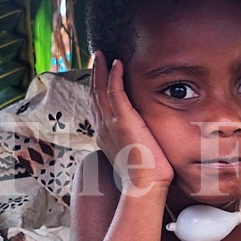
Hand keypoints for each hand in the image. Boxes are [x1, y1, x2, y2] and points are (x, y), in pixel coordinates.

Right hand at [91, 51, 172, 193]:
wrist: (145, 185)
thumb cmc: (145, 177)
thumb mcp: (136, 155)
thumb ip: (136, 143)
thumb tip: (145, 140)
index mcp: (105, 136)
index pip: (99, 107)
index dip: (98, 90)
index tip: (101, 76)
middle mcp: (103, 128)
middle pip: (95, 95)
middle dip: (96, 75)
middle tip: (97, 58)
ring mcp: (110, 124)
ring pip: (101, 90)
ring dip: (101, 70)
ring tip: (101, 55)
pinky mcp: (122, 120)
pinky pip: (114, 92)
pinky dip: (114, 76)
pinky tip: (116, 63)